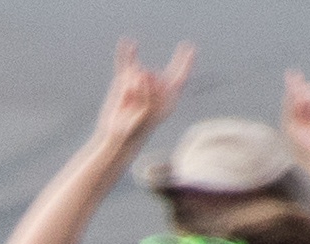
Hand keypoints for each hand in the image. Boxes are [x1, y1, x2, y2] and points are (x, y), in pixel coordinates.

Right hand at [94, 35, 192, 152]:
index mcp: (168, 97)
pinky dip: (126, 53)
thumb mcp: (148, 114)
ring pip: (137, 73)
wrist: (119, 135)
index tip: (191, 48)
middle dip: (143, 91)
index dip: (185, 62)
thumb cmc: (136, 129)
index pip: (179, 76)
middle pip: (152, 77)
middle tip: (138, 107)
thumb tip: (143, 72)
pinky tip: (128, 42)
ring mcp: (140, 81)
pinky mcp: (125, 80)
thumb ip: (149, 92)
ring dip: (131, 89)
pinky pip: (126, 63)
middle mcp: (156, 86)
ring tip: (129, 103)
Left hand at [282, 58, 309, 174]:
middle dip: (302, 95)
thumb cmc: (305, 145)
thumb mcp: (290, 125)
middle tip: (304, 107)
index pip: (293, 92)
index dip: (292, 87)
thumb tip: (291, 89)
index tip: (290, 76)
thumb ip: (289, 106)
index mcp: (297, 110)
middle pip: (304, 88)